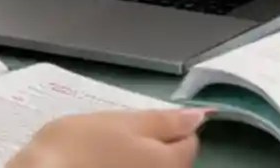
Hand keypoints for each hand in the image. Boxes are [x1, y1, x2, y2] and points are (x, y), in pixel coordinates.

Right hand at [7, 109, 207, 167]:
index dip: (167, 127)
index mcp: (171, 163)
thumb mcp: (122, 122)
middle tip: (115, 138)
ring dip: (135, 163)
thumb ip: (164, 121)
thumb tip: (200, 117)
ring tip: (103, 156)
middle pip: (172, 162)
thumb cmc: (80, 146)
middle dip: (153, 148)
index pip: (189, 140)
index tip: (137, 124)